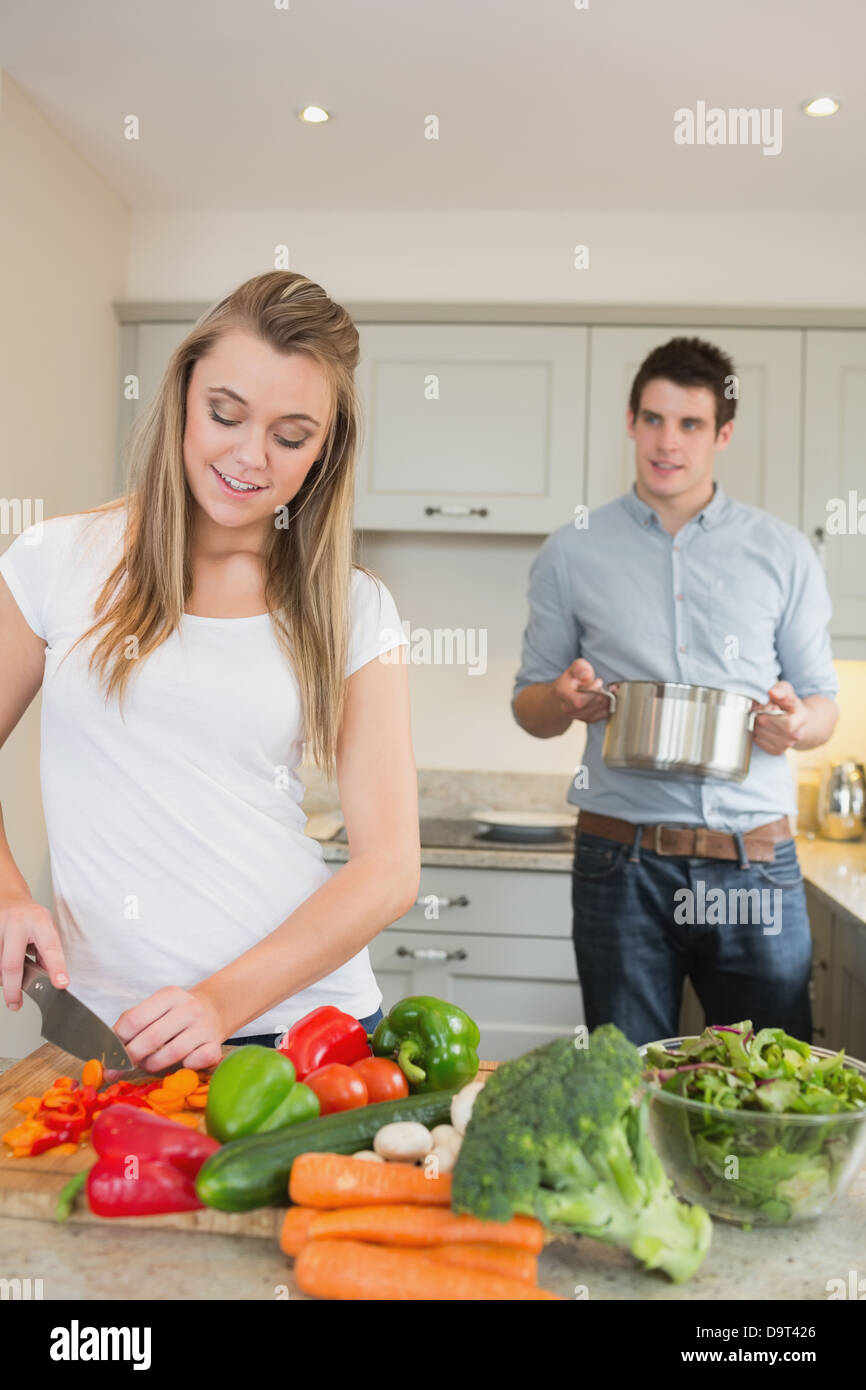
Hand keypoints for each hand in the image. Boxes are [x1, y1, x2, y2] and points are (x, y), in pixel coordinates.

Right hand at [0, 892, 68, 1009]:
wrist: (6, 893)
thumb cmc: (28, 914)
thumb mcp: (45, 928)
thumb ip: (47, 952)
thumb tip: (51, 977)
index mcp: (39, 920)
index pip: (50, 947)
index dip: (57, 967)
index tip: (61, 984)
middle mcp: (17, 922)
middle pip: (12, 964)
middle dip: (13, 989)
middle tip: (16, 1003)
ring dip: (2, 978)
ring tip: (8, 978)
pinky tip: (1, 966)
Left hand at [113, 984, 223, 1074]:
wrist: (213, 1010)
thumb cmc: (175, 1014)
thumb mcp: (154, 1008)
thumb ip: (130, 1025)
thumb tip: (106, 1055)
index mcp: (169, 995)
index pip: (134, 1019)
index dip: (117, 1039)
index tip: (111, 1052)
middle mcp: (188, 1008)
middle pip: (151, 1038)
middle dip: (131, 1057)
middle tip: (121, 1067)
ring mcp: (204, 1027)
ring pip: (172, 1053)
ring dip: (152, 1064)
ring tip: (147, 1063)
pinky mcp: (215, 1045)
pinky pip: (196, 1062)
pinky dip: (184, 1067)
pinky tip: (180, 1062)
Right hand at [552, 658, 612, 724]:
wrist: (568, 693)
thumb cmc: (573, 679)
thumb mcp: (575, 667)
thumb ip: (580, 668)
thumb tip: (586, 677)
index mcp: (563, 694)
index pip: (579, 701)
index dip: (593, 691)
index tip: (598, 681)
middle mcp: (568, 709)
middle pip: (594, 703)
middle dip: (602, 692)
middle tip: (601, 684)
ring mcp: (579, 716)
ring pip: (602, 708)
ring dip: (606, 697)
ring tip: (601, 690)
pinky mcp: (589, 720)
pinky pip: (605, 713)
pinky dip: (609, 704)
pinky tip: (604, 697)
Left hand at [751, 681, 808, 754]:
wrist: (793, 720)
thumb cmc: (788, 703)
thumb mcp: (786, 690)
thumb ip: (781, 690)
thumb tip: (773, 693)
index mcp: (802, 719)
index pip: (785, 722)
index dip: (771, 711)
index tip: (772, 705)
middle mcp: (795, 735)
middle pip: (765, 724)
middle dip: (759, 713)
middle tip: (763, 708)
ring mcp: (786, 745)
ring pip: (758, 732)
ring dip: (755, 722)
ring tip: (763, 717)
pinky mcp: (776, 751)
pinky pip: (756, 740)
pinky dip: (755, 732)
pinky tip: (763, 727)